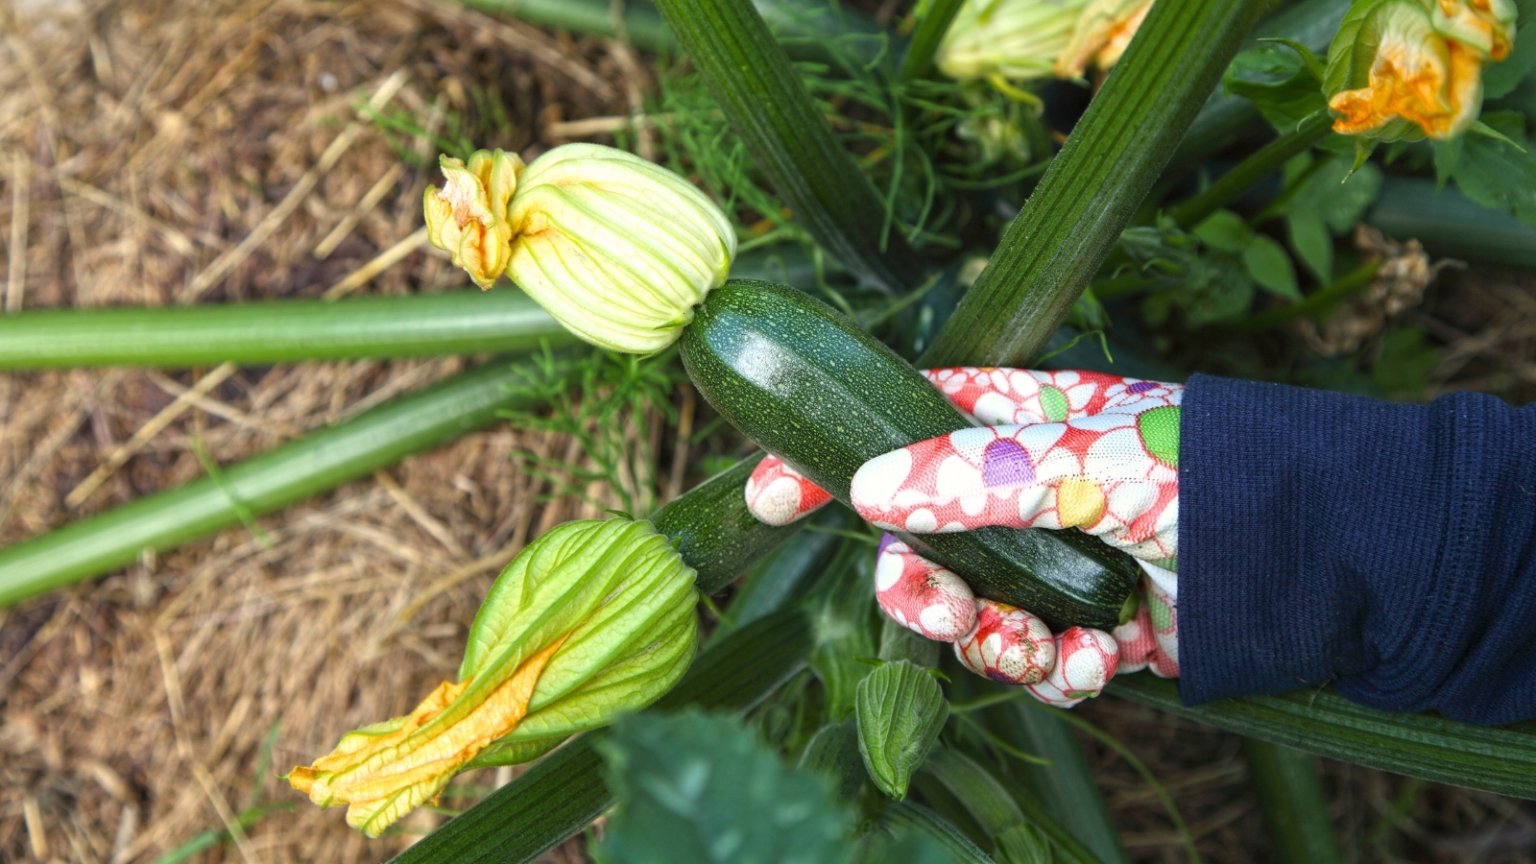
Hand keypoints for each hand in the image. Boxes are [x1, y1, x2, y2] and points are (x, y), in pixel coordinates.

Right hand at [745, 368, 1180, 705]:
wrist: (1319, 560)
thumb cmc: (1208, 476)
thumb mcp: (1084, 466)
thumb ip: (974, 477)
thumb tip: (867, 486)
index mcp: (1014, 424)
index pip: (894, 431)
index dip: (826, 462)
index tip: (767, 494)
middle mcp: (1021, 493)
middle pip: (916, 546)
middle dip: (922, 591)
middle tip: (949, 611)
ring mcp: (1052, 561)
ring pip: (969, 616)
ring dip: (998, 643)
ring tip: (1053, 647)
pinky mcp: (1087, 623)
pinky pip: (1029, 659)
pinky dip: (1054, 671)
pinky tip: (1097, 662)